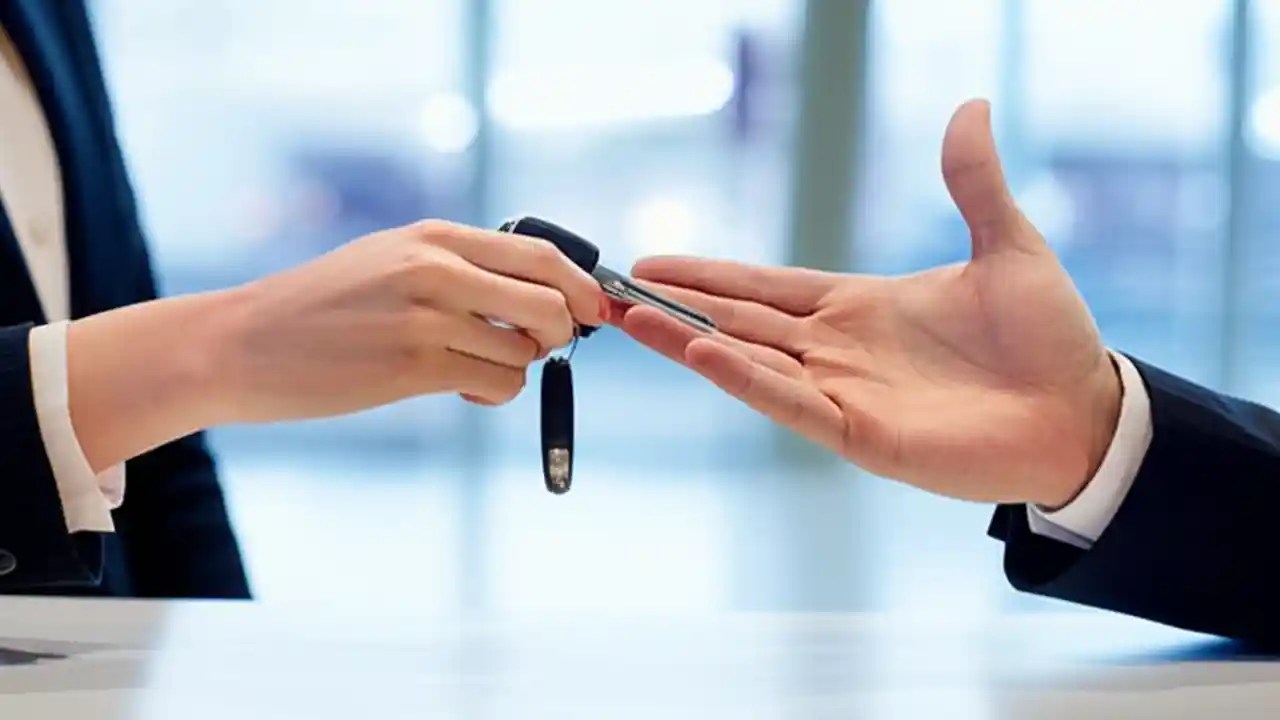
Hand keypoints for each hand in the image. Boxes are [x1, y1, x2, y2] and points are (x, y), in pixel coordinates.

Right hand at [68, 220, 604, 468]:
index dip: (582, 285)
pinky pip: (495, 384)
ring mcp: (426, 317)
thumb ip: (458, 267)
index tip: (596, 310)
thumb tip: (538, 293)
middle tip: (539, 347)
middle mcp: (437, 268)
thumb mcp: (389, 260)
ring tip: (471, 371)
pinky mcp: (413, 366)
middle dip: (560, 332)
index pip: (541, 254)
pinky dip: (491, 392)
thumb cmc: (321, 307)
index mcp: (434, 236)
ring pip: (523, 351)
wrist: (243, 343)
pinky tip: (458, 389)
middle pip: (549, 302)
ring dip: (513, 370)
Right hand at [618, 100, 1120, 508]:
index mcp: (859, 307)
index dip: (708, 272)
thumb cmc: (1049, 339)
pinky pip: (791, 403)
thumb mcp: (1008, 245)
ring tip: (633, 318)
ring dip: (690, 338)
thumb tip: (971, 106)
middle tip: (613, 290)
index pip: (764, 287)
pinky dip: (746, 379)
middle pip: (739, 320)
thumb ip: (973, 183)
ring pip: (749, 361)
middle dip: (676, 304)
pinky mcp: (861, 433)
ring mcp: (844, 392)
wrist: (1084, 415)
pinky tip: (703, 352)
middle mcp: (838, 350)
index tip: (653, 262)